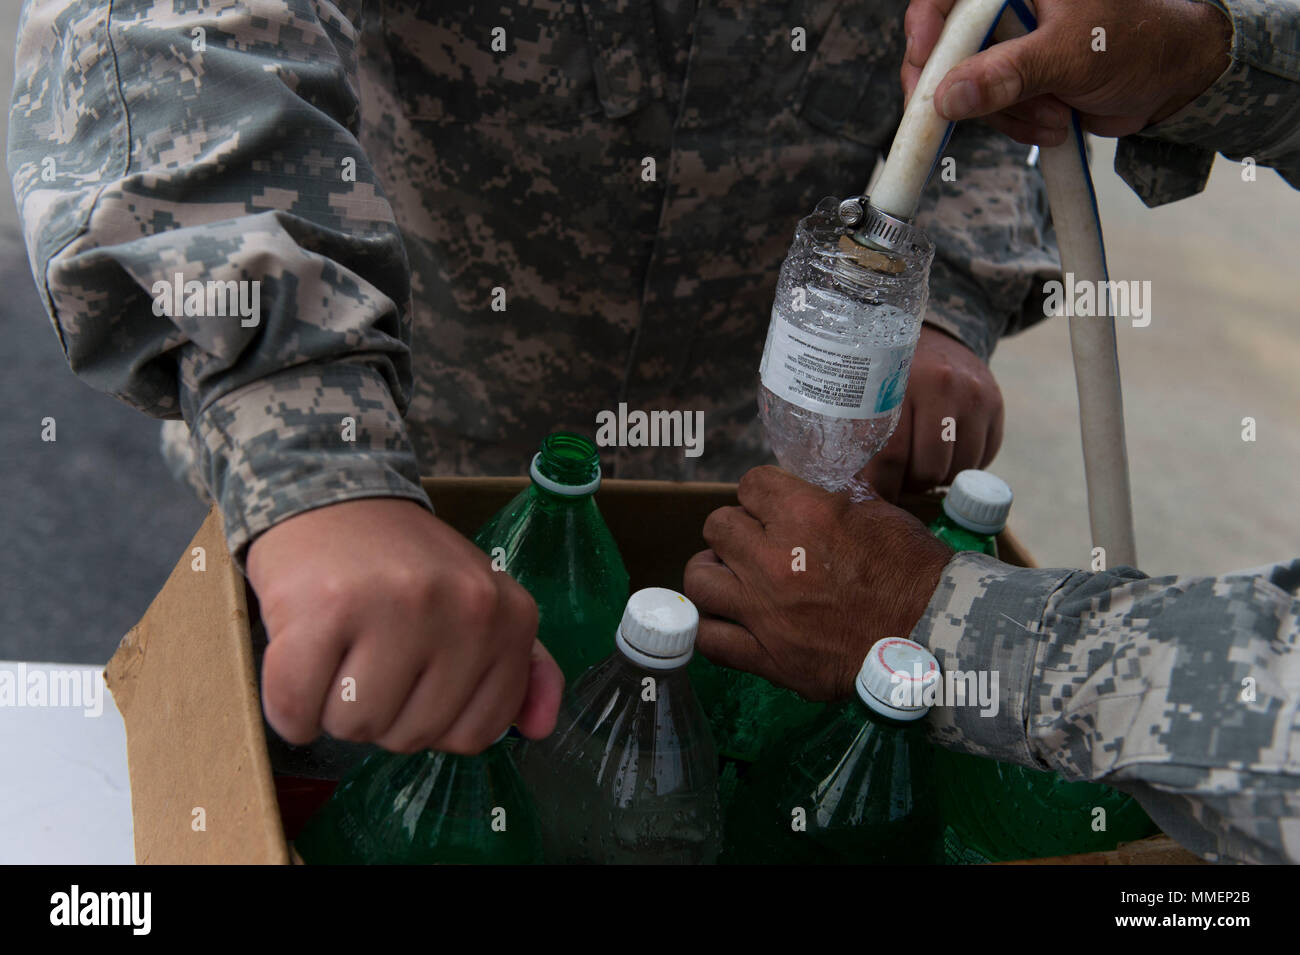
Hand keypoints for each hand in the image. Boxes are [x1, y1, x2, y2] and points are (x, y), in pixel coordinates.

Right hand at [247, 498, 562, 753]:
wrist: (330, 496)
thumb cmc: (404, 565)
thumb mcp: (481, 603)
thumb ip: (522, 667)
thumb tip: (542, 729)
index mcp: (510, 616)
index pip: (474, 733)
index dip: (432, 720)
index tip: (415, 673)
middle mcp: (464, 609)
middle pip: (411, 736)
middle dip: (380, 712)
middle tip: (368, 652)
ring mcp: (396, 606)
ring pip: (355, 728)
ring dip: (332, 707)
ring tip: (337, 649)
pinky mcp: (324, 608)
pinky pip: (297, 711)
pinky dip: (288, 704)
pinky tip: (299, 660)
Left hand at [683, 467, 953, 700]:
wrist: (934, 636)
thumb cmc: (915, 571)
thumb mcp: (877, 512)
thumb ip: (831, 498)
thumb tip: (807, 489)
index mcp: (804, 515)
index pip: (750, 485)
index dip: (760, 494)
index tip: (770, 507)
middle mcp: (774, 560)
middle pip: (718, 526)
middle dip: (735, 529)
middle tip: (752, 542)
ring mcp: (765, 611)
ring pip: (700, 579)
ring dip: (712, 571)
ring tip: (728, 575)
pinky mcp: (768, 657)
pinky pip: (710, 639)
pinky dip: (711, 627)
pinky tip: (726, 619)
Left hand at [860, 323, 1003, 501]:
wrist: (936, 334)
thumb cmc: (890, 371)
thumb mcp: (866, 388)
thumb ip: (855, 429)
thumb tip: (839, 485)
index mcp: (899, 382)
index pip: (891, 455)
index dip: (882, 488)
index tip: (872, 502)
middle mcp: (942, 386)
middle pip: (927, 468)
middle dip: (909, 486)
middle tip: (896, 482)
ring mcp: (974, 396)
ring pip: (957, 470)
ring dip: (936, 480)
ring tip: (918, 467)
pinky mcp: (995, 405)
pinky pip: (981, 460)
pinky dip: (960, 468)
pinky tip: (944, 454)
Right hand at [902, 0, 1232, 144]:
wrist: (1174, 78)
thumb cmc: (1140, 41)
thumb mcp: (1071, 54)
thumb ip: (1008, 74)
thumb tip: (950, 97)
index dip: (926, 30)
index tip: (926, 72)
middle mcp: (1009, 6)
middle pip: (949, 47)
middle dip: (973, 88)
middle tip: (963, 116)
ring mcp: (1011, 45)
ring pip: (968, 86)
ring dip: (1006, 113)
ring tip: (1053, 115)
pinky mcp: (1017, 79)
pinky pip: (990, 108)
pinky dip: (1017, 124)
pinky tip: (1053, 124)